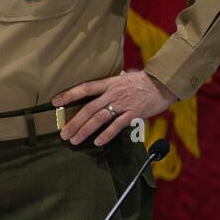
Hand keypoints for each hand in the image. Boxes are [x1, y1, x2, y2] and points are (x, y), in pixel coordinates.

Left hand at [53, 70, 178, 145]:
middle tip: (63, 134)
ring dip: (85, 130)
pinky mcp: (134, 113)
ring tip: (74, 140)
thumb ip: (113, 81)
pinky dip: (107, 134)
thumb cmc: (144, 81)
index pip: (85, 88)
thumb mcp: (125, 77)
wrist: (165, 83)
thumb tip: (105, 80)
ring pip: (99, 118)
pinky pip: (118, 125)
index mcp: (109, 83)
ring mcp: (123, 103)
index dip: (69, 94)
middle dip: (74, 122)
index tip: (55, 102)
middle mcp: (113, 93)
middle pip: (88, 108)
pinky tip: (97, 142)